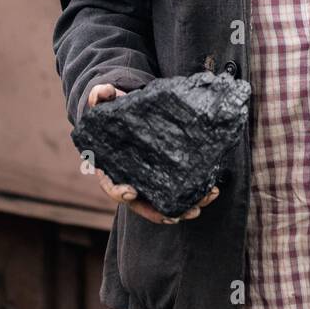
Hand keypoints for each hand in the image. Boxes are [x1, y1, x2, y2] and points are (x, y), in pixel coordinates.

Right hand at [86, 82, 220, 224]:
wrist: (129, 109)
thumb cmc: (114, 107)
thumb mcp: (106, 99)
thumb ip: (102, 96)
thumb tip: (101, 93)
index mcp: (109, 166)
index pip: (110, 184)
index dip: (119, 191)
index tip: (132, 192)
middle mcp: (128, 179)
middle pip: (140, 203)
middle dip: (157, 212)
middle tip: (177, 215)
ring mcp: (147, 180)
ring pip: (161, 202)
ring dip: (181, 209)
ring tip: (199, 208)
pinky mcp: (165, 175)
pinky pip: (176, 191)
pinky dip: (191, 196)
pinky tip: (208, 194)